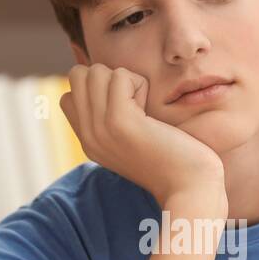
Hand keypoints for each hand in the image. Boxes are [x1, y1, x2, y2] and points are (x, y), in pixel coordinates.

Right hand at [60, 64, 226, 210]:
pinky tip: (151, 112)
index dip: (99, 90)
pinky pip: (120, 75)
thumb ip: (114, 117)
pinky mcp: (119, 122)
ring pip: (95, 71)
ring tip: (144, 109)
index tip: (128, 111)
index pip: (69, 95)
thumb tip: (109, 80)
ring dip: (125, 80)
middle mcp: (88, 136)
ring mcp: (99, 129)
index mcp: (89, 141)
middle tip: (135, 104)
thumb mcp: (134, 139)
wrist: (189, 187)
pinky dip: (140, 83)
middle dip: (108, 78)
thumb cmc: (173, 159)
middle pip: (78, 76)